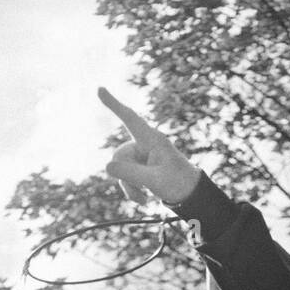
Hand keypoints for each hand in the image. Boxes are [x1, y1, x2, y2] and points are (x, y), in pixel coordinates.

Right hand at [98, 87, 201, 206]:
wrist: (189, 195)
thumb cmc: (177, 183)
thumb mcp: (155, 181)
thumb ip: (131, 173)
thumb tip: (107, 167)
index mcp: (152, 140)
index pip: (130, 119)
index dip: (114, 105)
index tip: (100, 89)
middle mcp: (144, 144)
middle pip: (120, 155)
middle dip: (125, 175)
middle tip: (141, 191)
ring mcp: (141, 156)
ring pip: (121, 168)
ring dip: (129, 186)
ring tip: (144, 199)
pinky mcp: (139, 166)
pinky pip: (125, 176)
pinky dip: (131, 189)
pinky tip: (144, 199)